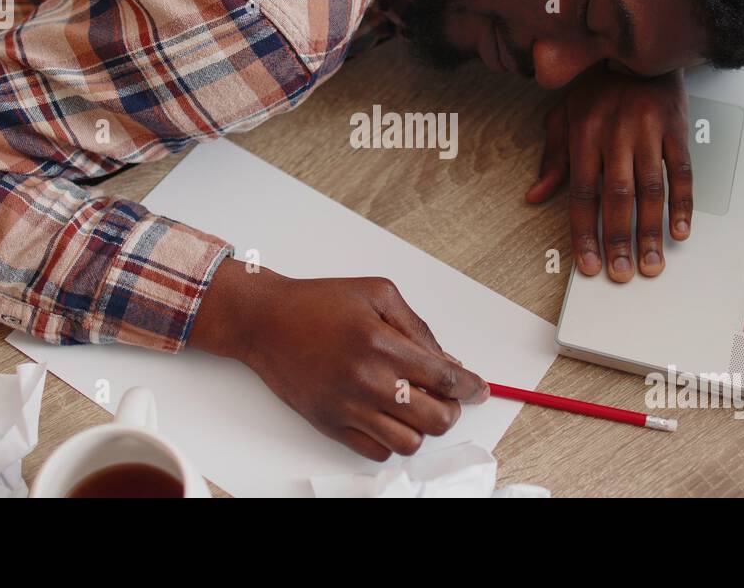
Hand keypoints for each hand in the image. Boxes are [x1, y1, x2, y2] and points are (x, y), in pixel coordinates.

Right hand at [191, 259, 488, 460]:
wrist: (265, 321)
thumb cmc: (319, 302)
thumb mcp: (378, 293)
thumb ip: (417, 327)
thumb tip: (447, 361)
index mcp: (382, 344)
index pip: (445, 379)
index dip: (470, 387)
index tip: (478, 389)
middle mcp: (367, 381)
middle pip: (436, 418)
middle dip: (451, 409)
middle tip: (446, 397)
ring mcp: (347, 407)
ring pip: (409, 442)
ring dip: (421, 427)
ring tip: (415, 407)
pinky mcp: (329, 424)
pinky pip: (376, 451)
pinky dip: (392, 440)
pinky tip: (389, 418)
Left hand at [525, 65, 692, 281]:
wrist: (637, 46)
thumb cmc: (597, 84)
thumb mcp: (565, 115)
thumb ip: (553, 158)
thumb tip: (535, 196)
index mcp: (585, 134)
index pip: (581, 193)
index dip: (584, 232)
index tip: (589, 263)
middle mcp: (616, 135)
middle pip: (617, 197)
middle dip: (618, 240)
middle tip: (621, 273)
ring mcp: (648, 132)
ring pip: (651, 190)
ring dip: (650, 231)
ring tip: (650, 263)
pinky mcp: (676, 129)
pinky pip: (681, 172)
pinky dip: (682, 204)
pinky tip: (678, 231)